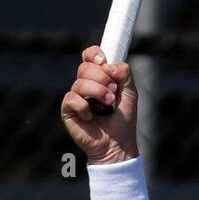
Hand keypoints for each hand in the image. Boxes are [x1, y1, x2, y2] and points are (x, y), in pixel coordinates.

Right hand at [61, 46, 138, 164]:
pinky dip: (84, 106)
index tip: (104, 61)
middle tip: (113, 92)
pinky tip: (90, 117)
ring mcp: (75, 98)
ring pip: (80, 83)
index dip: (94, 54)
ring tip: (107, 105)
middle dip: (102, 78)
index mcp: (99, 78)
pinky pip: (71, 98)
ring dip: (98, 92)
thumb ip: (124, 74)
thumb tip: (109, 65)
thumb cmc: (123, 121)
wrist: (118, 145)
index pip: (89, 56)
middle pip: (84, 67)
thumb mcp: (130, 93)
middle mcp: (85, 85)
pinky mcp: (68, 111)